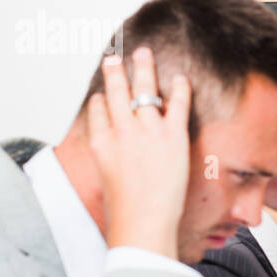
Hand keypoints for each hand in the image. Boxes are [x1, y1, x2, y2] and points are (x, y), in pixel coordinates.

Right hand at [86, 48, 190, 258]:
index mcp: (101, 143)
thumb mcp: (108, 183)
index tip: (102, 93)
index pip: (97, 110)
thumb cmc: (126, 212)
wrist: (143, 223)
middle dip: (115, 72)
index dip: (100, 99)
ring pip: (143, 90)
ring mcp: (147, 132)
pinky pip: (176, 103)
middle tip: (115, 58)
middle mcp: (121, 132)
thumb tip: (115, 164)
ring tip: (143, 53)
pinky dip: (178, 88)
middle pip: (115, 92)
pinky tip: (180, 77)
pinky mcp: (173, 137)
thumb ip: (110, 165)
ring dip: (144, 68)